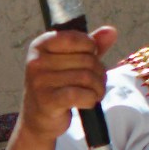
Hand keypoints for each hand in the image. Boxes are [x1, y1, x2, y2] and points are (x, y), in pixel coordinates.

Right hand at [18, 20, 117, 138]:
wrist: (38, 118)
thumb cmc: (57, 86)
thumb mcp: (71, 61)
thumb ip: (90, 46)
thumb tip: (111, 31)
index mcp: (40, 46)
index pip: (75, 38)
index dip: (91, 48)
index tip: (90, 58)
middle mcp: (36, 61)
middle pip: (86, 59)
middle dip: (99, 72)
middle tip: (97, 82)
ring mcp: (40, 82)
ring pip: (86, 77)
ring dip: (98, 87)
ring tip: (95, 92)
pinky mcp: (47, 101)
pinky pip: (80, 94)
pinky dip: (91, 99)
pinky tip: (88, 101)